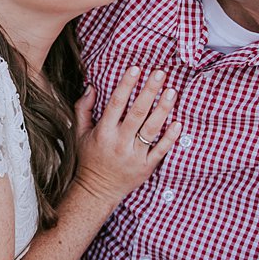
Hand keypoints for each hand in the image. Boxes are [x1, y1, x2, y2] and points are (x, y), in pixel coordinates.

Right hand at [73, 67, 180, 205]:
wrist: (96, 190)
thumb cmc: (89, 159)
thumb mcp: (79, 134)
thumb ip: (83, 109)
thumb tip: (90, 86)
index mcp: (103, 132)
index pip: (115, 103)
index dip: (126, 85)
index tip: (136, 69)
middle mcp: (119, 142)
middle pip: (137, 113)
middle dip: (149, 91)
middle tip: (160, 73)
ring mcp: (134, 156)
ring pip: (151, 129)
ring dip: (162, 109)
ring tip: (171, 91)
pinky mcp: (146, 167)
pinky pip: (160, 150)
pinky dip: (170, 137)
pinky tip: (178, 122)